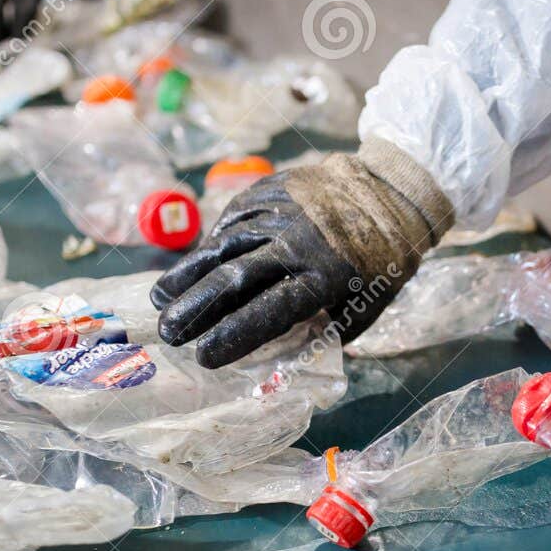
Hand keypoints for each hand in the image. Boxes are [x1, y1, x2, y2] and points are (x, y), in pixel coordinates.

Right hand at [154, 141, 453, 368]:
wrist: (390, 195)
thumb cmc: (377, 264)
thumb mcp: (362, 307)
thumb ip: (322, 332)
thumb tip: (278, 360)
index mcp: (325, 277)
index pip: (271, 311)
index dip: (234, 335)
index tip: (204, 356)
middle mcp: (297, 242)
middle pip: (236, 277)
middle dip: (196, 308)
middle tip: (168, 332)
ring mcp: (280, 212)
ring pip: (224, 246)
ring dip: (188, 275)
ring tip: (160, 299)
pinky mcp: (270, 191)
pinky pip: (232, 221)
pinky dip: (210, 246)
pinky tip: (192, 267)